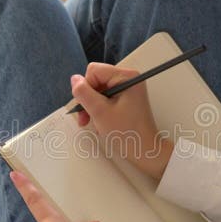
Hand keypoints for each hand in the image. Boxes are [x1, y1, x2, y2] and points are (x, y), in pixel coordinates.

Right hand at [71, 62, 173, 179]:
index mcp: (126, 77)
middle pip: (96, 80)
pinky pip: (106, 98)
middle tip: (86, 118)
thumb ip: (84, 93)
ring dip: (92, 106)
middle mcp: (129, 79)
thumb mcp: (99, 112)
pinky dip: (100, 110)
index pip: (94, 71)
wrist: (146, 151)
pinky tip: (101, 122)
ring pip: (98, 90)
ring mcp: (128, 89)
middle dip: (88, 99)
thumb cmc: (129, 134)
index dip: (86, 88)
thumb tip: (74, 79)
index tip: (88, 107)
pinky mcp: (127, 98)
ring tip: (93, 122)